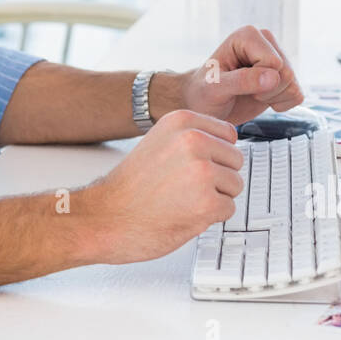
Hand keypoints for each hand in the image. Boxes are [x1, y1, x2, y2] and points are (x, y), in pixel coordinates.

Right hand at [85, 109, 242, 263]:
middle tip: (184, 187)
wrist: (105, 217)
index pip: (228, 134)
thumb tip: (227, 144)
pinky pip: (229, 209)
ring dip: (215, 197)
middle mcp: (193, 141)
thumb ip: (191, 138)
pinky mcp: (207, 202)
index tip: (194, 166)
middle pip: (236, 160)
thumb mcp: (159, 142)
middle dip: (217, 177)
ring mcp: (201, 171)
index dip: (214, 155)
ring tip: (181, 199)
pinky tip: (183, 213)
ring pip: (235, 185)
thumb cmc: (129, 187)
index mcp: (181, 121)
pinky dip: (210, 217)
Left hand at [182, 25, 302, 124]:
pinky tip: (261, 99)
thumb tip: (273, 76)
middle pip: (287, 73)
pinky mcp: (284, 75)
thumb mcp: (215, 88)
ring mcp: (277, 57)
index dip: (256, 82)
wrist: (205, 105)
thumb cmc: (203, 93)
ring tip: (249, 94)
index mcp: (248, 35)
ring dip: (272, 98)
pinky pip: (298, 95)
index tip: (234, 85)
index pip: (272, 62)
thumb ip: (242, 80)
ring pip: (293, 85)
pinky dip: (281, 104)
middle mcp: (265, 41)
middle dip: (265, 91)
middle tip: (242, 91)